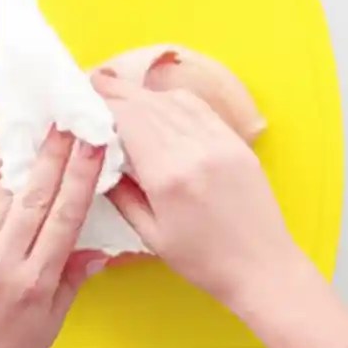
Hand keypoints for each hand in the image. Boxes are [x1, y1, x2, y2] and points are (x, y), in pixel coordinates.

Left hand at [0, 128, 108, 347]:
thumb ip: (73, 280)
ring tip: (36, 133)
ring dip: (20, 160)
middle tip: (67, 122)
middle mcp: (1, 265)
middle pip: (33, 197)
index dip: (80, 176)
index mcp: (35, 283)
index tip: (92, 145)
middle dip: (53, 155)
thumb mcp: (50, 324)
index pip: (64, 217)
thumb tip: (97, 250)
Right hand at [92, 72, 305, 317]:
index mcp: (169, 176)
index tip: (84, 95)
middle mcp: (195, 150)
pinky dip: (175, 100)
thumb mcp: (152, 236)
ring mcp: (220, 143)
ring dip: (146, 93)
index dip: (105, 103)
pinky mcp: (237, 143)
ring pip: (175, 101)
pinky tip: (160, 103)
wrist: (263, 268)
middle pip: (149, 104)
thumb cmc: (205, 262)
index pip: (130, 120)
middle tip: (95, 80)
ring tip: (123, 91)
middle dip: (119, 91)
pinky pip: (201, 109)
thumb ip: (123, 196)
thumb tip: (100, 164)